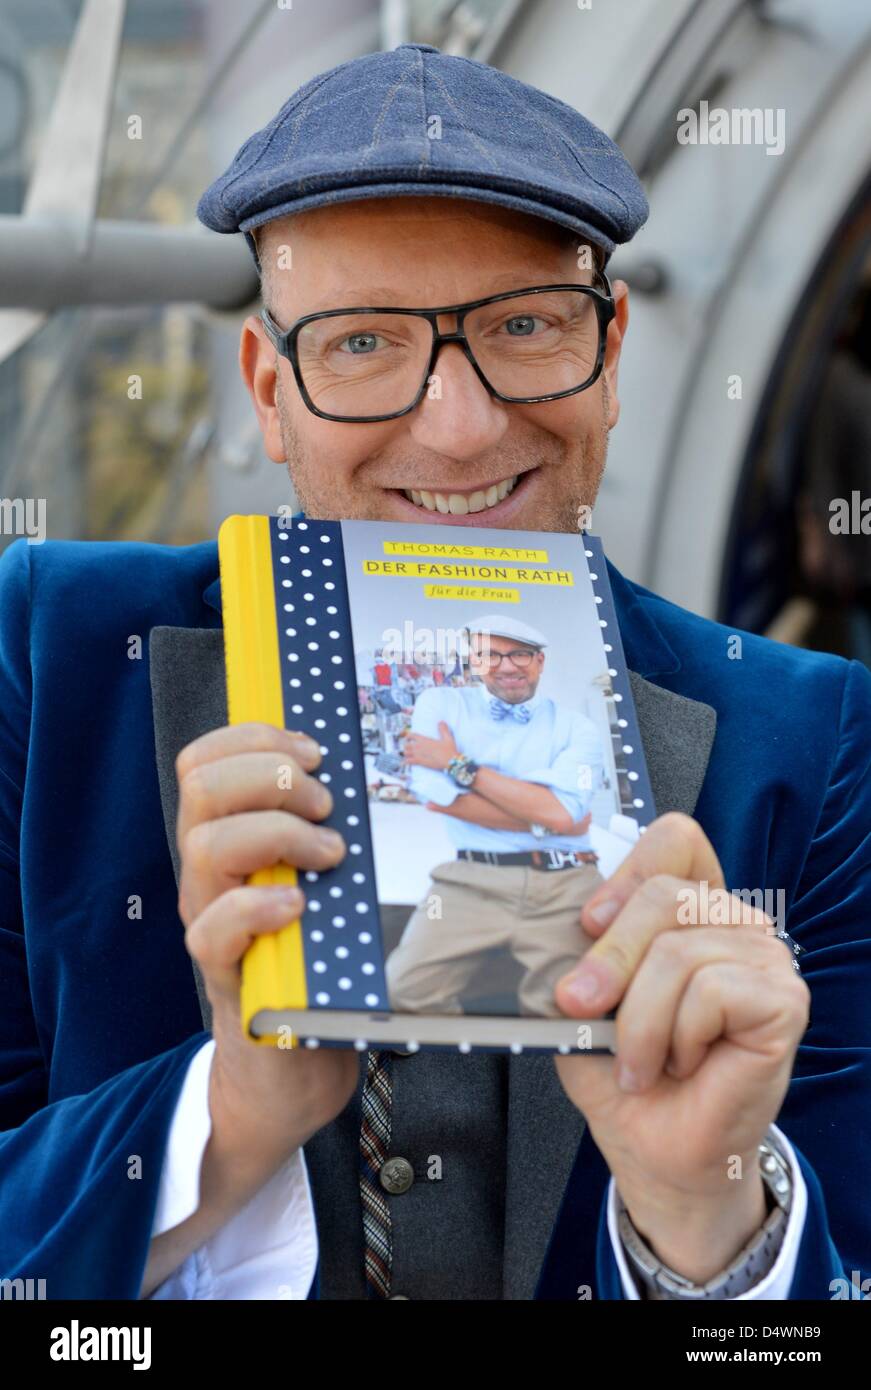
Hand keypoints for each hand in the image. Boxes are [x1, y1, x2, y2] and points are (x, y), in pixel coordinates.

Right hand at [175, 723, 358, 1173]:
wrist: (293, 1064)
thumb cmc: (314, 960)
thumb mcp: (319, 880)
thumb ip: (323, 832)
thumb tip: (356, 778)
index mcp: (226, 840)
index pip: (203, 761)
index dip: (252, 737)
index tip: (313, 749)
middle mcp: (206, 876)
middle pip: (200, 787)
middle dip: (270, 775)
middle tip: (326, 802)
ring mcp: (209, 923)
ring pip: (204, 845)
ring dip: (277, 832)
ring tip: (330, 854)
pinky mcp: (224, 977)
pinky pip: (213, 931)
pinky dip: (259, 908)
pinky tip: (300, 907)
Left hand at [401, 720, 458, 770]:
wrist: (450, 761)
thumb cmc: (449, 750)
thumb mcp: (448, 738)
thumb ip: (443, 729)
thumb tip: (441, 722)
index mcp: (424, 739)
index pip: (412, 735)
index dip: (408, 736)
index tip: (408, 738)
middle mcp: (419, 746)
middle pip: (406, 745)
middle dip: (406, 746)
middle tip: (408, 748)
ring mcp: (418, 754)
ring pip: (406, 753)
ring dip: (406, 753)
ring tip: (407, 754)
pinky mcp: (420, 762)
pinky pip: (409, 761)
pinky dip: (406, 761)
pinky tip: (405, 762)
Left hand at [553, 812, 809, 1282]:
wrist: (656, 1151)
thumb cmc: (624, 1073)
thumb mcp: (583, 1002)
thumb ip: (578, 954)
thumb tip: (558, 925)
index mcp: (690, 910)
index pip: (676, 841)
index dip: (628, 874)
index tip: (587, 925)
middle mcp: (734, 923)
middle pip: (665, 894)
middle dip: (610, 961)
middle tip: (585, 1011)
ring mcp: (766, 958)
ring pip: (679, 950)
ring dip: (641, 1020)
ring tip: (643, 1061)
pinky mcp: (783, 1000)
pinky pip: (712, 989)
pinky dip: (678, 1035)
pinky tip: (683, 1064)